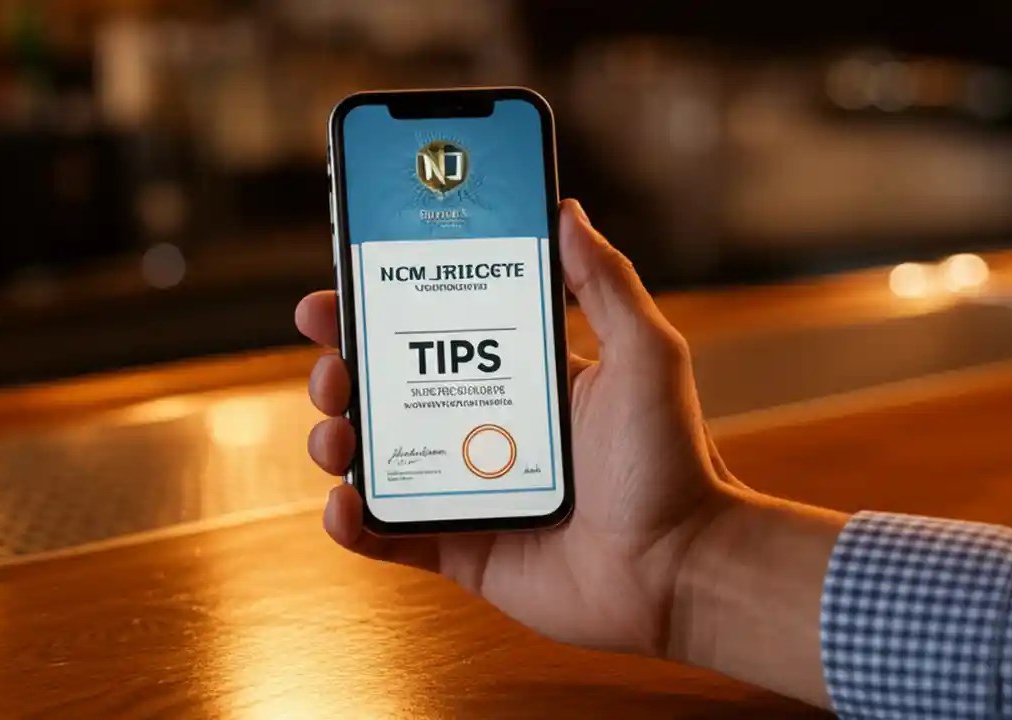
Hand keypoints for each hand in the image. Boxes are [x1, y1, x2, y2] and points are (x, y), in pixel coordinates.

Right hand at [295, 199, 743, 655]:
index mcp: (516, 377)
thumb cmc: (672, 460)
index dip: (374, 308)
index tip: (334, 289)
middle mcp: (481, 427)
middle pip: (384, 390)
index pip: (429, 331)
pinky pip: (388, 535)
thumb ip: (606, 284)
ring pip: (374, 458)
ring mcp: (464, 489)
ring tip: (337, 434)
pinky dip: (351, 523)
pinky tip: (343, 505)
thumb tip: (567, 211)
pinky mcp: (459, 549)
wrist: (680, 567)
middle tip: (331, 365)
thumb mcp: (646, 355)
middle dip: (339, 371)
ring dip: (335, 439)